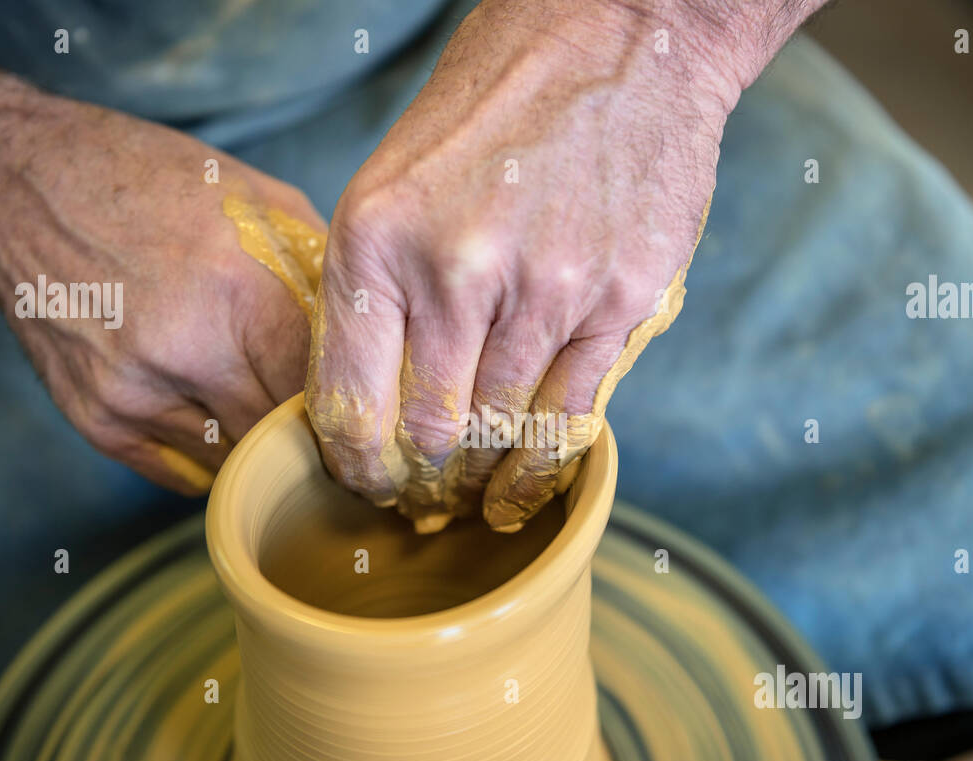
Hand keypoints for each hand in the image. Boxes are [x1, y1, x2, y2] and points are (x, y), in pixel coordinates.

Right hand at [0, 89, 324, 492]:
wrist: (22, 183)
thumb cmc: (152, 182)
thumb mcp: (260, 202)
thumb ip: (320, 277)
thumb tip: (373, 342)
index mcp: (241, 295)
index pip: (324, 395)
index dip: (348, 407)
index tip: (362, 409)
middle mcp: (186, 353)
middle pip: (281, 436)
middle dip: (307, 432)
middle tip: (324, 422)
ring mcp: (134, 393)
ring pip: (234, 464)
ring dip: (256, 447)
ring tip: (268, 415)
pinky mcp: (96, 419)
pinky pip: (181, 472)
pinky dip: (210, 456)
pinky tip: (216, 417)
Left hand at [306, 0, 743, 531]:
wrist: (621, 41)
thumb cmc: (495, 114)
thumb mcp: (395, 185)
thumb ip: (378, 295)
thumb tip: (373, 410)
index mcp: (377, 238)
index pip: (350, 402)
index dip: (358, 467)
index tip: (369, 485)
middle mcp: (457, 269)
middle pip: (429, 434)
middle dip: (421, 484)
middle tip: (422, 503)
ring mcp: (547, 289)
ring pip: (501, 435)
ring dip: (482, 483)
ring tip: (471, 501)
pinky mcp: (621, 302)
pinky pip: (571, 418)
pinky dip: (542, 471)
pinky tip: (521, 493)